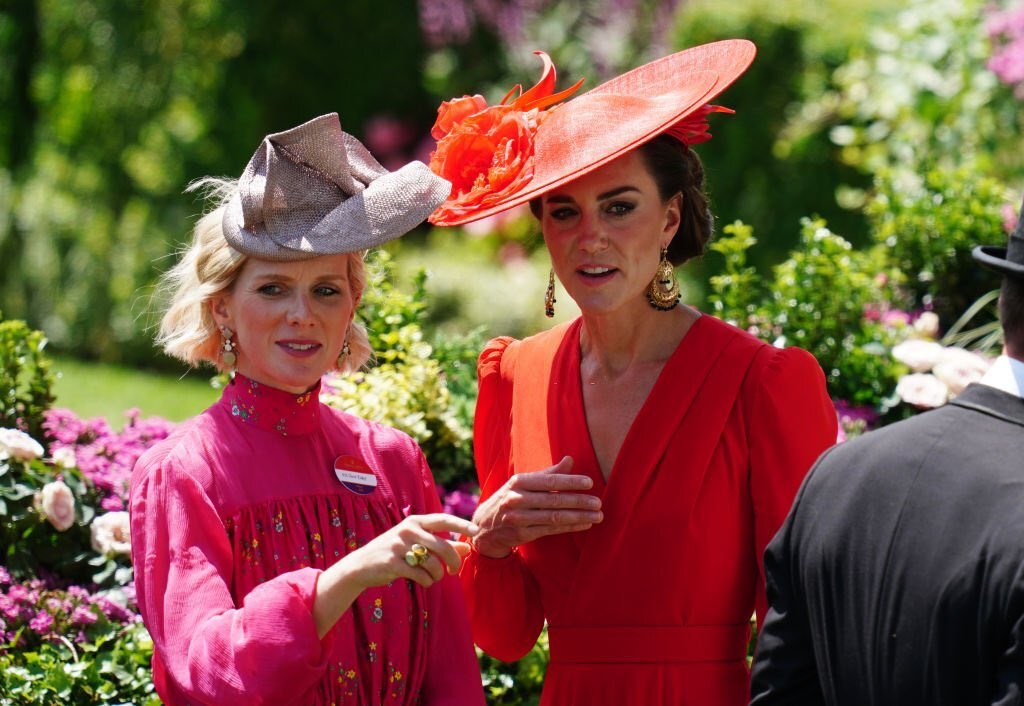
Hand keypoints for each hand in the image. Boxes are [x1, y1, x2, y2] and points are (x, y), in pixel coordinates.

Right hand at [345, 513, 478, 589]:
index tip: (477, 531)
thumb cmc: (395, 552)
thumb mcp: (416, 544)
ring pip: (433, 562)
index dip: (461, 524)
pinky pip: (421, 575)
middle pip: (442, 546)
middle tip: (455, 571)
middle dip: (454, 561)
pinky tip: (424, 581)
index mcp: (415, 521)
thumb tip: (467, 548)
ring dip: (438, 574)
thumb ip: (442, 544)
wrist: (361, 565)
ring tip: (434, 577)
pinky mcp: (393, 563)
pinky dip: (427, 581)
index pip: (443, 519)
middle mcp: (407, 530)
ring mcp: (398, 546)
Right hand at [471, 456, 601, 558]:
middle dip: (579, 501)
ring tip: (598, 515)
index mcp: (518, 482)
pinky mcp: (522, 534)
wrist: (484, 526)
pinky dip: (569, 527)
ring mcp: (518, 518)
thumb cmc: (509, 498)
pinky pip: (550, 530)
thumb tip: (570, 460)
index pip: (548, 481)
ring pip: (554, 517)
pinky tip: (584, 524)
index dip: (570, 482)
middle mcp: (516, 499)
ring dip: (579, 517)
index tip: (589, 483)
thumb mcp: (523, 483)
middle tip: (598, 502)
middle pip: (553, 500)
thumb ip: (547, 473)